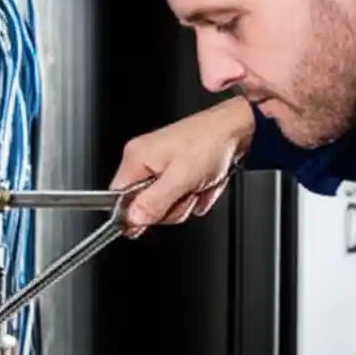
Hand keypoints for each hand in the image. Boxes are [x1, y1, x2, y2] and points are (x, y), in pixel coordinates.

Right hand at [111, 96, 255, 236]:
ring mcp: (165, 170)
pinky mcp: (181, 175)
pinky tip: (206, 181)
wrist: (237, 131)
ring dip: (189, 200)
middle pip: (146, 207)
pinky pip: (186, 200)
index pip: (118, 197)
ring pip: (169, 207)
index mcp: (137, 158)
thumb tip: (133, 219)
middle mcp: (147, 162)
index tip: (145, 223)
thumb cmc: (210, 142)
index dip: (133, 214)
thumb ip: (155, 201)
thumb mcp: (181, 177)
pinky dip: (200, 195)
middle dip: (171, 206)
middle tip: (186, 189)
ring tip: (199, 182)